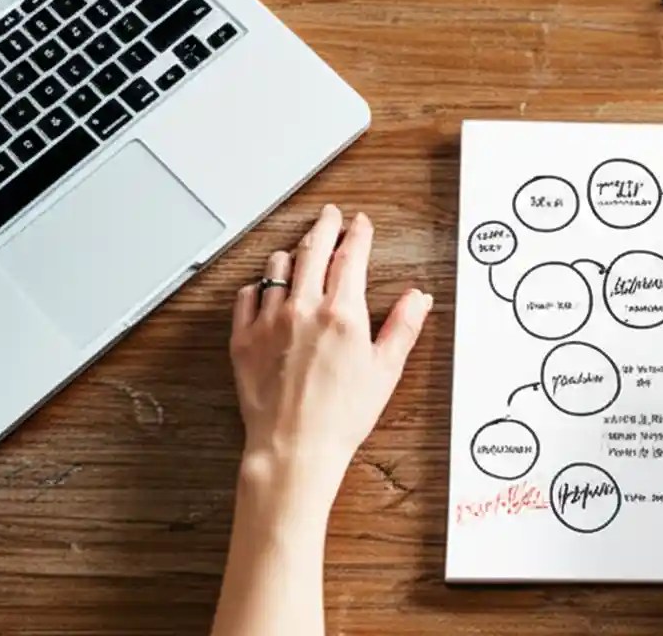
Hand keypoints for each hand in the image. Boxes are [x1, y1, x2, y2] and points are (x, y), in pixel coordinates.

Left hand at [229, 205, 432, 513]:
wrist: (295, 447)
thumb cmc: (341, 416)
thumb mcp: (386, 370)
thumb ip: (403, 327)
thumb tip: (418, 298)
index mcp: (342, 314)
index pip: (351, 257)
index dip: (358, 234)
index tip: (361, 223)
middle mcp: (303, 309)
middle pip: (312, 250)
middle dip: (325, 226)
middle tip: (330, 215)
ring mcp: (269, 321)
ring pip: (277, 267)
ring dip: (292, 253)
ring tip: (299, 251)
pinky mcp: (243, 338)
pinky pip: (247, 296)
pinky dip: (259, 285)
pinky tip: (267, 289)